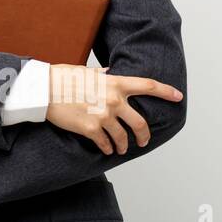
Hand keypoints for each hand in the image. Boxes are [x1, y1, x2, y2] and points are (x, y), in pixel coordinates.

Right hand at [45, 64, 183, 153]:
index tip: (177, 97)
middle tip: (143, 140)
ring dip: (122, 145)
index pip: (148, 86)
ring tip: (119, 148)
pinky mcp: (91, 129)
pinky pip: (105, 143)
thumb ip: (101, 75)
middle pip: (140, 123)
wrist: (43, 90)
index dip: (166, 92)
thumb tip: (107, 72)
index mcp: (115, 83)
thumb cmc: (61, 78)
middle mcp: (114, 100)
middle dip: (143, 135)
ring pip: (122, 137)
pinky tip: (105, 149)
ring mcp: (103, 116)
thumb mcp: (85, 72)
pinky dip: (106, 148)